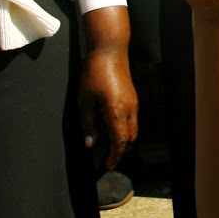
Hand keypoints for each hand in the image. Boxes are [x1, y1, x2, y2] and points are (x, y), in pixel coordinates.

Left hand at [76, 7, 137, 170]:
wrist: (110, 51)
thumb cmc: (94, 73)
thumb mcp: (85, 100)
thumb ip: (88, 124)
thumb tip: (91, 143)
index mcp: (116, 112)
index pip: (119, 142)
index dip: (114, 157)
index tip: (107, 167)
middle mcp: (129, 110)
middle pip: (130, 139)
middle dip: (121, 153)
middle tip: (110, 162)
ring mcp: (133, 103)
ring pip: (133, 130)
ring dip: (124, 142)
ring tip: (112, 150)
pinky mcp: (133, 98)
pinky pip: (132, 120)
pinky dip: (125, 131)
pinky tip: (114, 131)